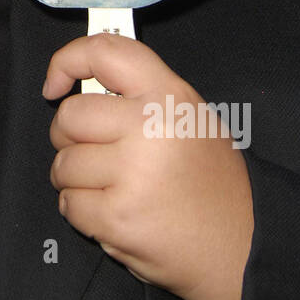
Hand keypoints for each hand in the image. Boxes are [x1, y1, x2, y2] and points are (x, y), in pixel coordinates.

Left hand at [44, 32, 253, 299]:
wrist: (244, 247)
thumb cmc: (213, 182)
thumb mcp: (190, 119)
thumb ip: (140, 96)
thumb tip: (79, 85)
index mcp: (169, 96)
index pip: (104, 52)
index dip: (67, 62)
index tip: (55, 85)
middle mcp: (149, 128)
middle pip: (70, 117)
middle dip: (70, 138)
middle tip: (96, 153)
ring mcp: (132, 175)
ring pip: (63, 164)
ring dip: (77, 180)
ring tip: (113, 188)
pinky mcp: (117, 218)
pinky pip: (69, 204)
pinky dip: (82, 212)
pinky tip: (113, 213)